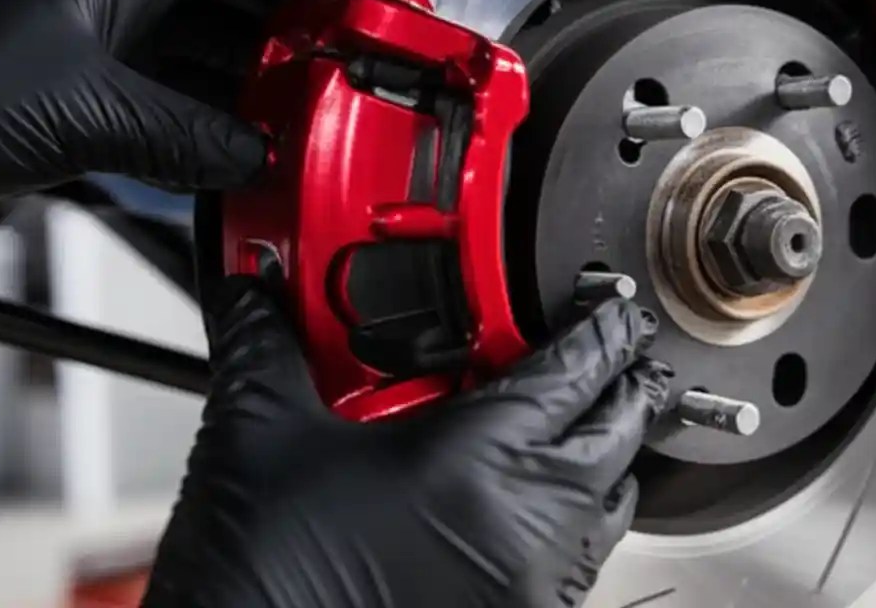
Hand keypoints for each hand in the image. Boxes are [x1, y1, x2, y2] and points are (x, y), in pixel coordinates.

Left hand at [0, 0, 320, 236]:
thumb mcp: (92, 111)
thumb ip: (184, 134)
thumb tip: (252, 152)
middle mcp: (105, 20)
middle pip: (211, 9)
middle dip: (269, 30)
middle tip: (319, 55)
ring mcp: (91, 71)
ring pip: (188, 71)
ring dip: (236, 95)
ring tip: (284, 115)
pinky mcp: (76, 123)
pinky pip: (159, 125)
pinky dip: (197, 143)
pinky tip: (224, 161)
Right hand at [142, 276, 671, 607]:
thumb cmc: (266, 575)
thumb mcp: (261, 436)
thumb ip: (267, 347)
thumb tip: (253, 295)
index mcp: (479, 455)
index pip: (580, 369)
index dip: (604, 327)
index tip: (612, 308)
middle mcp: (526, 520)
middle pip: (622, 432)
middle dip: (622, 385)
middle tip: (612, 354)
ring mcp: (533, 579)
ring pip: (612, 500)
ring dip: (605, 455)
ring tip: (576, 426)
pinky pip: (585, 558)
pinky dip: (579, 517)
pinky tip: (532, 504)